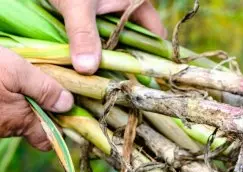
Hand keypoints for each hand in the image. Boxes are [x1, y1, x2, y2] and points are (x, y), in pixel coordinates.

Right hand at [0, 47, 73, 150]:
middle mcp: (4, 128)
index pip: (47, 141)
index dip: (59, 130)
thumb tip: (67, 104)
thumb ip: (44, 89)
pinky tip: (4, 86)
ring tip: (24, 84)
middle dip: (41, 113)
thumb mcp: (16, 71)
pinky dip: (6, 102)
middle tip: (49, 91)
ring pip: (14, 120)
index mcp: (20, 121)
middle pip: (31, 128)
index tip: (66, 113)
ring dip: (22, 105)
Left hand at [50, 0, 165, 74]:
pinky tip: (85, 63)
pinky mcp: (92, 15)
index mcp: (136, 2)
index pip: (155, 34)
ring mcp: (110, 12)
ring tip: (102, 78)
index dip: (153, 55)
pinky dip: (93, 48)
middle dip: (127, 60)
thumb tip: (86, 69)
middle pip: (135, 41)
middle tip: (120, 83)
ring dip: (107, 56)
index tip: (146, 77)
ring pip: (115, 40)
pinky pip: (98, 37)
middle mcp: (126, 8)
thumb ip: (83, 35)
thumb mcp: (78, 5)